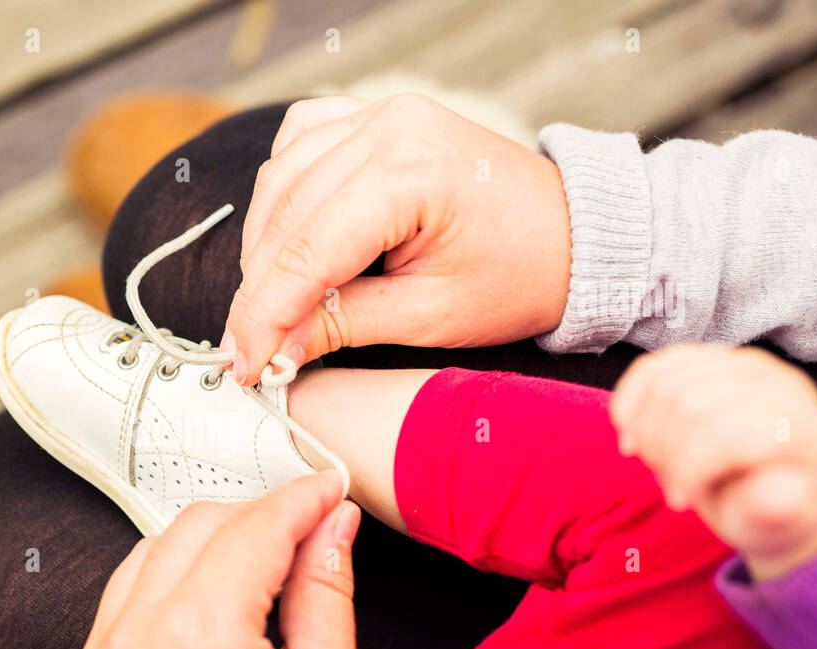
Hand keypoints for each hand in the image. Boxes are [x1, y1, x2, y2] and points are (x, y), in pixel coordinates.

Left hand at [68, 473, 363, 648]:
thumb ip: (326, 590)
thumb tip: (331, 526)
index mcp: (197, 637)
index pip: (253, 529)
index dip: (299, 500)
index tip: (325, 491)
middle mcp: (133, 640)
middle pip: (194, 526)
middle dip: (254, 516)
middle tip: (303, 532)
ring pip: (148, 553)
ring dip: (204, 545)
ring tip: (258, 570)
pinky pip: (119, 601)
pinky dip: (162, 584)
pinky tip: (205, 605)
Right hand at [222, 94, 571, 384]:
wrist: (572, 234)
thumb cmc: (516, 276)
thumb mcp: (427, 317)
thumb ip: (339, 327)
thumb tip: (270, 351)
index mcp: (411, 173)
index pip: (306, 253)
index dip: (263, 316)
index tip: (243, 366)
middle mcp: (389, 127)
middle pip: (284, 217)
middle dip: (259, 292)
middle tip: (250, 350)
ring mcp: (379, 113)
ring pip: (279, 181)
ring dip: (263, 248)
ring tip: (269, 306)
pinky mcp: (372, 117)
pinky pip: (298, 149)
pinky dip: (280, 197)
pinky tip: (285, 239)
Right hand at [610, 344, 816, 580]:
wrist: (774, 486)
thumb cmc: (770, 508)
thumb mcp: (780, 523)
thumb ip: (779, 512)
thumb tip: (783, 497)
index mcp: (791, 420)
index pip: (720, 432)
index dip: (685, 471)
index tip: (679, 503)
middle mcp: (769, 380)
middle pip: (683, 403)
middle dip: (662, 452)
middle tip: (671, 484)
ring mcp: (735, 363)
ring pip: (661, 385)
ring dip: (644, 434)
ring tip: (659, 465)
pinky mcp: (707, 359)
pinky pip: (650, 369)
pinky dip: (628, 404)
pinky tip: (632, 436)